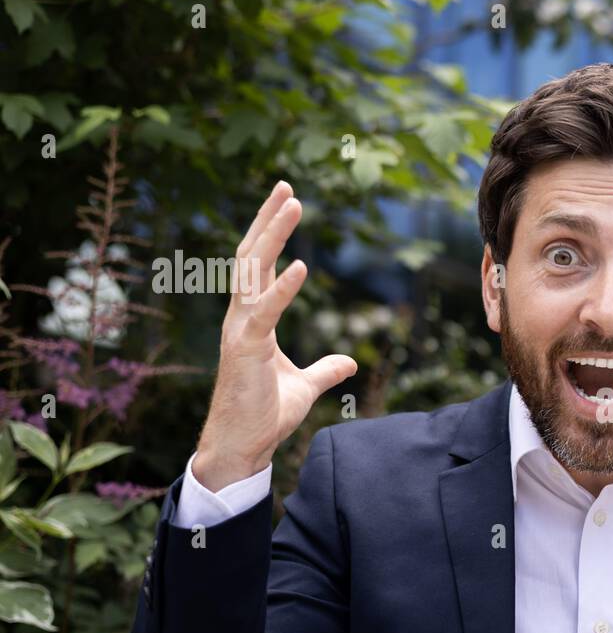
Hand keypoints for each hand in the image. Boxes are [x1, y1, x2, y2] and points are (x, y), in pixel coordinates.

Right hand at [193, 182, 356, 489]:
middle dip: (268, 219)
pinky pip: (265, 312)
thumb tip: (351, 363)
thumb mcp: (305, 387)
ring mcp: (241, 331)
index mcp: (252, 320)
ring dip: (272, 235)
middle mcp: (241, 318)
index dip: (272, 233)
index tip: (287, 201)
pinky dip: (282, 288)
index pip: (260, 266)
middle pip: (252, 256)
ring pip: (253, 271)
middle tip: (286, 185)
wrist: (243, 447)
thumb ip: (326, 370)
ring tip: (291, 203)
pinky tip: (300, 265)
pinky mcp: (246, 350)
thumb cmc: (265, 415)